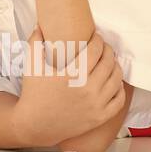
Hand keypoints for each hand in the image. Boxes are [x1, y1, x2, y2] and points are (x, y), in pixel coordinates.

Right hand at [11, 27, 124, 145]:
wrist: (35, 125)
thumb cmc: (34, 94)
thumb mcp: (31, 66)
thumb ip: (35, 42)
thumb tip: (40, 26)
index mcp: (74, 75)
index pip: (95, 51)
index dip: (98, 40)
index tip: (96, 36)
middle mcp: (89, 89)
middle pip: (109, 63)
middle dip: (108, 51)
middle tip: (103, 47)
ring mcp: (96, 105)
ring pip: (116, 80)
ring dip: (115, 67)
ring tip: (110, 62)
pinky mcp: (99, 117)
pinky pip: (119, 100)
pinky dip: (119, 89)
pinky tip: (114, 82)